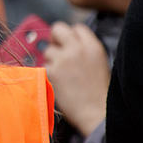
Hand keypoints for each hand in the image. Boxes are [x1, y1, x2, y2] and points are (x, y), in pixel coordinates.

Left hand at [44, 21, 110, 136]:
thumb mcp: (99, 64)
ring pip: (47, 50)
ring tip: (64, 76)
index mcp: (93, 46)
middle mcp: (77, 49)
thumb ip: (84, 50)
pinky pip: (43, 66)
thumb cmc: (99, 93)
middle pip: (57, 28)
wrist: (97, 114)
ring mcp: (62, 59)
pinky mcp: (51, 71)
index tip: (69, 45)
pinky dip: (47, 73)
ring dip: (51, 60)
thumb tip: (65, 42)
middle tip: (58, 52)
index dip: (71, 36)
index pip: (76, 28)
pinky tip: (59, 84)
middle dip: (55, 39)